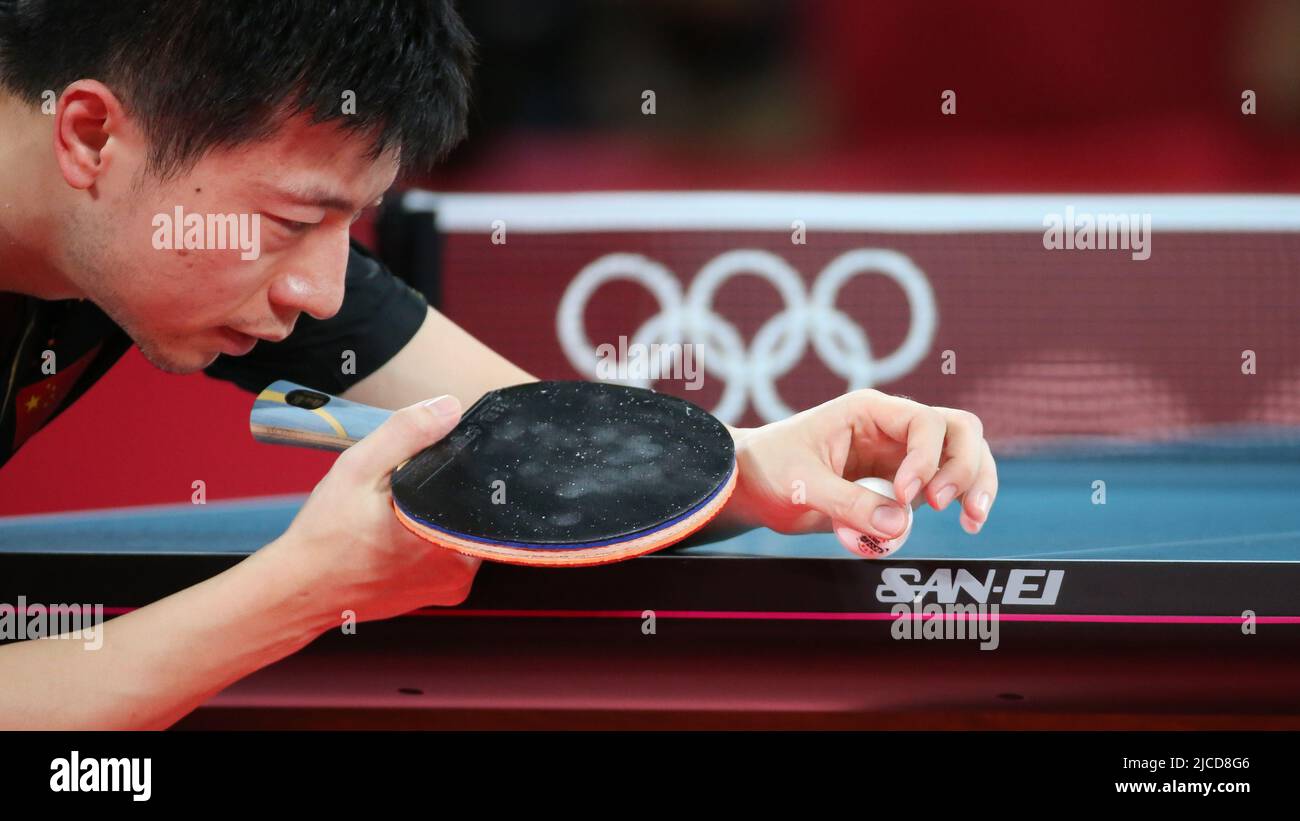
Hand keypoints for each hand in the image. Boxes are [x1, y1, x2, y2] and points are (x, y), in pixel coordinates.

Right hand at [269, 395, 481, 623]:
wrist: (298, 589)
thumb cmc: (325, 535)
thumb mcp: (359, 469)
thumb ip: (407, 433)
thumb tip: (450, 408)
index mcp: (452, 543)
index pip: (479, 488)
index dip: (457, 465)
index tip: (424, 463)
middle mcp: (462, 572)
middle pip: (471, 509)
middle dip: (441, 490)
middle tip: (397, 490)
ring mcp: (451, 586)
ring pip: (458, 529)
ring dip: (435, 513)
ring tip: (393, 511)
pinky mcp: (438, 593)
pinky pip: (446, 552)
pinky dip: (427, 537)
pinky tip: (396, 532)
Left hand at [726, 389, 997, 542]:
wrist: (752, 483)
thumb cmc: (770, 468)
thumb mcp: (800, 484)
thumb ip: (846, 503)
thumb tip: (900, 524)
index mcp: (868, 411)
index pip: (923, 422)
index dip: (926, 458)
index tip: (906, 494)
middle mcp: (893, 428)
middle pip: (958, 431)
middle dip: (963, 466)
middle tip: (940, 504)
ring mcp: (901, 454)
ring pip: (962, 455)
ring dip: (974, 483)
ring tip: (972, 519)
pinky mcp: (900, 483)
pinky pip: (944, 485)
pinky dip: (962, 500)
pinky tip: (968, 524)